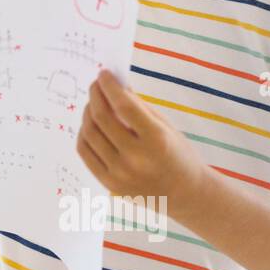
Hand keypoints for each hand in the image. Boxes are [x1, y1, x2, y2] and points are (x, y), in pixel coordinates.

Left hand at [76, 68, 207, 206]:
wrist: (186, 194)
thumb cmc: (177, 154)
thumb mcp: (165, 126)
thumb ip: (138, 106)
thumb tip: (115, 84)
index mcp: (156, 140)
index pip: (124, 105)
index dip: (110, 86)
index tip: (103, 74)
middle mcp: (136, 158)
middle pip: (101, 118)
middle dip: (95, 96)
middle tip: (95, 85)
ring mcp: (120, 174)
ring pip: (89, 134)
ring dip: (87, 113)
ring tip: (93, 104)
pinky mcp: (109, 184)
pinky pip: (85, 152)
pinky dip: (84, 134)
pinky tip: (90, 125)